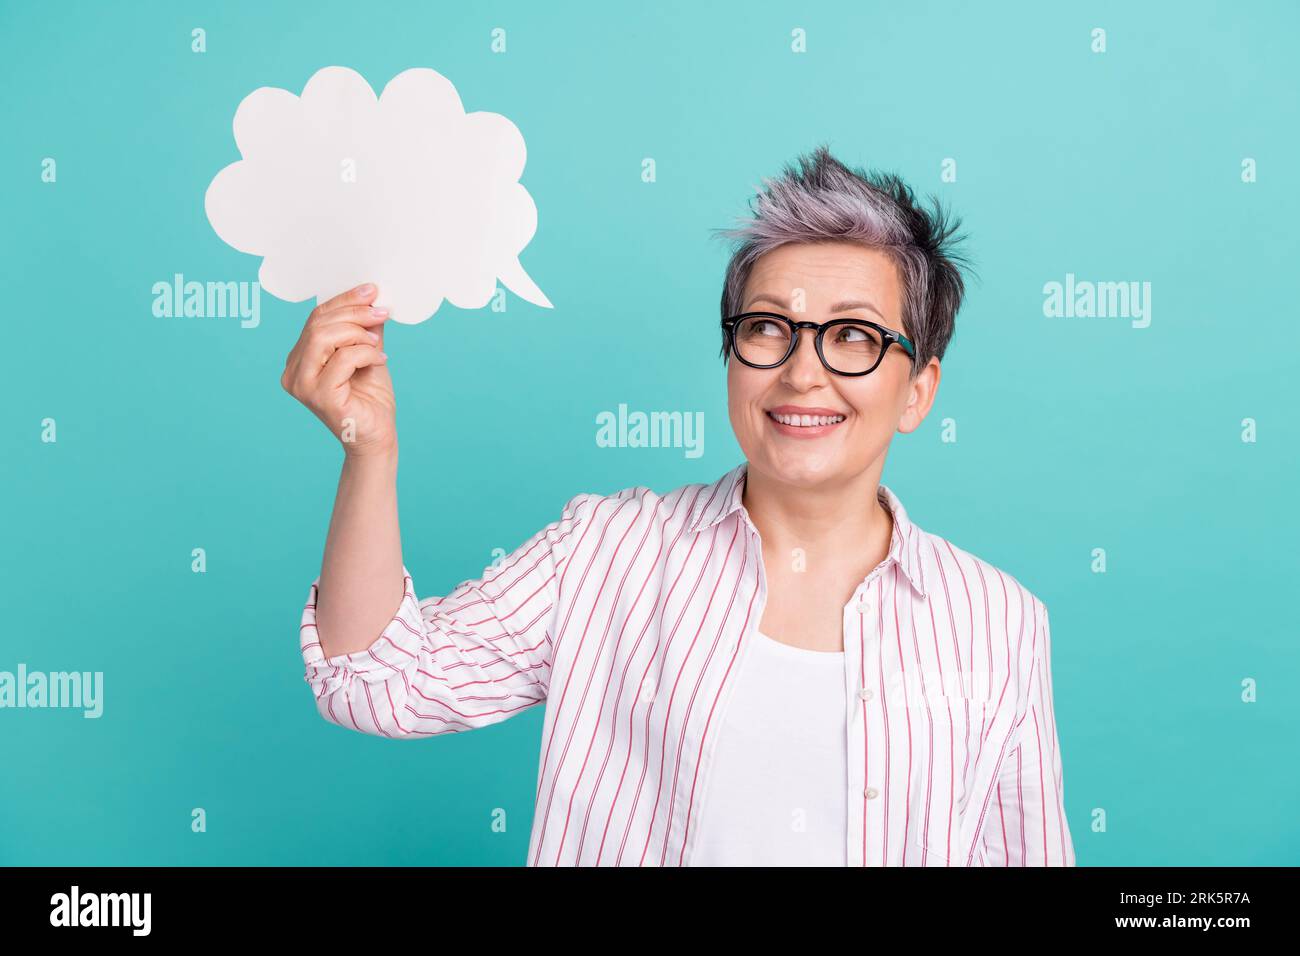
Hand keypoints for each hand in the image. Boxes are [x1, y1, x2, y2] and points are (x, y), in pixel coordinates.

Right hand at [281, 283, 394, 457]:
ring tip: (378, 343)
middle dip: (354, 313)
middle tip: (381, 312)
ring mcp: (303, 386)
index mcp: (299, 360)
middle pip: (318, 325)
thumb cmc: (370, 399)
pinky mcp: (320, 397)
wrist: (377, 436)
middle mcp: (294, 372)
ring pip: (324, 337)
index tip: (371, 291)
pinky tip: (381, 360)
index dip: (343, 301)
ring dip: (358, 332)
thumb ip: (365, 329)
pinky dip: (366, 353)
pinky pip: (342, 359)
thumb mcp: (368, 354)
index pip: (315, 319)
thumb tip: (372, 298)